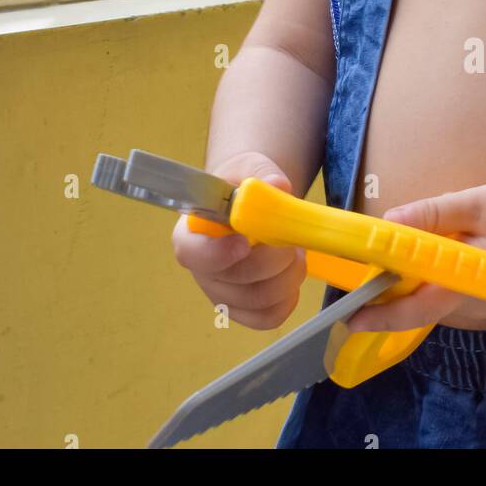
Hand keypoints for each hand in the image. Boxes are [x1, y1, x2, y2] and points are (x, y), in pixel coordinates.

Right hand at [170, 152, 306, 329]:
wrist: (250, 205)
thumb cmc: (242, 187)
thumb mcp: (251, 168)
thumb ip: (263, 174)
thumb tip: (277, 185)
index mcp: (192, 232)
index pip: (190, 252)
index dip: (216, 253)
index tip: (245, 242)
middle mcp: (201, 269)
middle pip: (235, 280)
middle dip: (275, 259)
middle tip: (291, 238)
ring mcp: (221, 293)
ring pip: (258, 300)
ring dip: (289, 275)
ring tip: (295, 250)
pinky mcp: (243, 311)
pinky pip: (268, 317)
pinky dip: (289, 298)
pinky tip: (290, 273)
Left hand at [343, 179, 485, 332]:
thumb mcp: (477, 203)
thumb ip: (432, 215)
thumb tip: (388, 224)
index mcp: (467, 284)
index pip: (415, 309)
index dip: (379, 314)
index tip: (348, 315)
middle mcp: (472, 302)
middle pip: (418, 307)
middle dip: (384, 299)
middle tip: (353, 280)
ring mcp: (481, 300)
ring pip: (432, 299)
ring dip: (404, 287)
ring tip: (377, 265)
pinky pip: (447, 290)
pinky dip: (425, 280)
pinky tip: (418, 258)